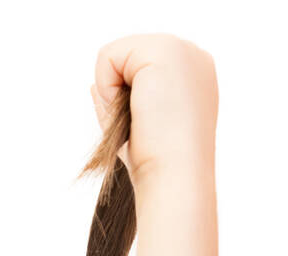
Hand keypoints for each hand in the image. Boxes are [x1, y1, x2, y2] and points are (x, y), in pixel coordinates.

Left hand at [89, 33, 217, 183]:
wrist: (174, 174)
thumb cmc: (158, 160)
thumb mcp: (136, 127)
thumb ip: (119, 101)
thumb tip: (95, 85)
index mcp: (192, 75)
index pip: (139, 68)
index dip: (127, 96)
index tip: (145, 123)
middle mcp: (192, 56)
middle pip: (126, 58)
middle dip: (119, 92)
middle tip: (141, 122)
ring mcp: (182, 49)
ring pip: (115, 54)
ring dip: (113, 91)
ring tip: (140, 115)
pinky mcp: (165, 50)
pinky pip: (108, 56)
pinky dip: (108, 87)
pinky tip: (133, 106)